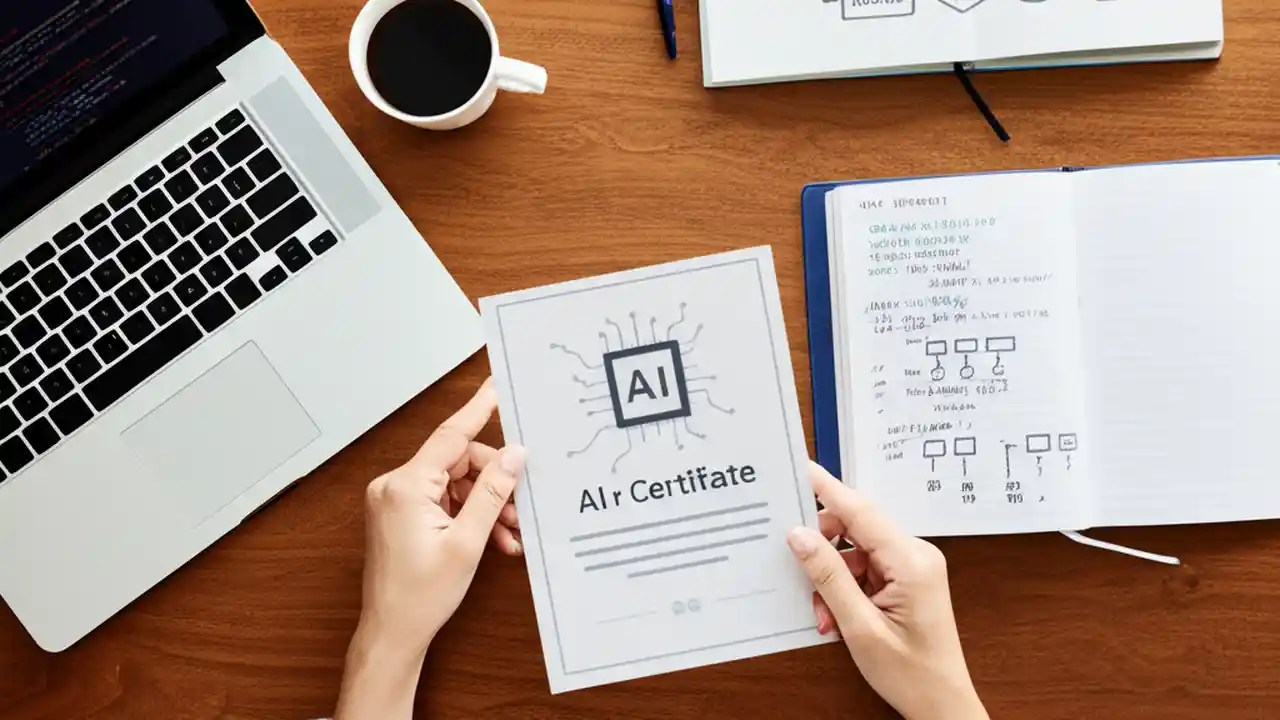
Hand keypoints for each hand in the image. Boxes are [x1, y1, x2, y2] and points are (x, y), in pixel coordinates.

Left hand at [336, 380, 525, 719]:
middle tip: (520, 505)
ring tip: (509, 530)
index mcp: (405, 486)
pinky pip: (443, 499)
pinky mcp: (400, 512)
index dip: (479, 408)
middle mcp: (394, 486)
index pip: (451, 435)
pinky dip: (469, 514)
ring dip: (485, 503)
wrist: (392, 633)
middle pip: (459, 461)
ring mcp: (395, 499)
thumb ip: (493, 493)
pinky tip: (493, 537)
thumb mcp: (468, 542)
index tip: (496, 384)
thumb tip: (514, 456)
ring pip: (455, 482)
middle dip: (494, 481)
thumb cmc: (420, 596)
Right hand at [786, 463, 986, 719]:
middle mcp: (916, 555)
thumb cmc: (910, 673)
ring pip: (855, 551)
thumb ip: (828, 576)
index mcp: (912, 561)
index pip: (861, 511)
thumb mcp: (859, 626)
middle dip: (822, 550)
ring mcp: (912, 566)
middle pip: (856, 528)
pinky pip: (864, 568)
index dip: (827, 488)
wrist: (941, 706)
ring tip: (822, 614)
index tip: (800, 468)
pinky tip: (834, 616)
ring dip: (831, 577)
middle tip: (797, 571)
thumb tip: (798, 535)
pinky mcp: (907, 579)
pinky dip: (844, 587)